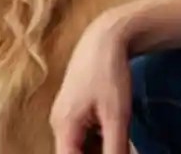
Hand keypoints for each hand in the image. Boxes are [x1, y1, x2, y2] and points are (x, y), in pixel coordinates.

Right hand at [50, 13, 133, 153]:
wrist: (105, 38)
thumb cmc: (109, 73)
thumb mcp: (116, 116)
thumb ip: (115, 148)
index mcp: (63, 126)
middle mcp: (59, 123)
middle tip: (121, 148)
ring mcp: (65, 116)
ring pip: (80, 148)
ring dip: (99, 151)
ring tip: (121, 142)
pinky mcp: (74, 111)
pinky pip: (84, 137)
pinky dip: (99, 142)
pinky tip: (118, 137)